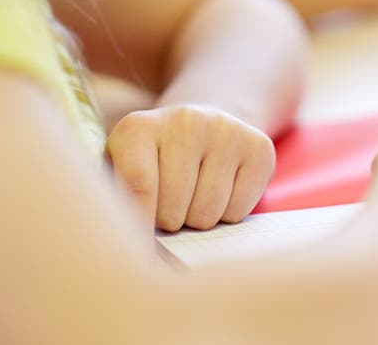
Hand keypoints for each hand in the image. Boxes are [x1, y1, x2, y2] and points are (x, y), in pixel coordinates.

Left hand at [106, 104, 275, 231]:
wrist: (198, 128)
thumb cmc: (152, 165)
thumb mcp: (120, 175)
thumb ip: (120, 205)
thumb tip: (135, 248)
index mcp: (138, 128)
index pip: (137, 186)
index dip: (138, 227)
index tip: (139, 256)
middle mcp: (184, 120)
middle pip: (174, 207)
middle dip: (169, 223)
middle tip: (168, 209)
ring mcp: (224, 129)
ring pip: (207, 213)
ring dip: (198, 221)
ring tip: (192, 198)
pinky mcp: (258, 145)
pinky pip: (240, 211)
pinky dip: (229, 215)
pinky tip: (220, 191)